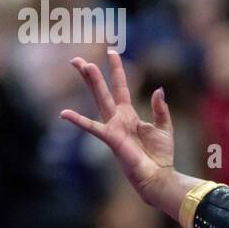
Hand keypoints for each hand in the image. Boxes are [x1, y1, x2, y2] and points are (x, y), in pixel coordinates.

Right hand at [60, 51, 174, 203]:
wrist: (158, 175)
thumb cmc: (160, 155)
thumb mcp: (164, 127)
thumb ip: (160, 108)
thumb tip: (158, 89)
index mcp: (129, 115)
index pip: (120, 87)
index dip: (117, 70)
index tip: (111, 51)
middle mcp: (118, 118)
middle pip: (102, 91)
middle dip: (92, 74)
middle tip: (78, 59)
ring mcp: (113, 127)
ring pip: (100, 100)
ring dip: (92, 82)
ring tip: (82, 65)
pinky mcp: (111, 138)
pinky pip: (93, 127)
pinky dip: (79, 121)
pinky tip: (64, 113)